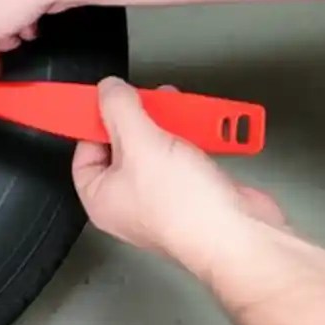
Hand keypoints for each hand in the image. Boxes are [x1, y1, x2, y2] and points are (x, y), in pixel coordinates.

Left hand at [71, 78, 285, 262]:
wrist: (239, 235)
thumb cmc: (183, 206)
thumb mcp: (140, 143)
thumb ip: (119, 109)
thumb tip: (107, 89)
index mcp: (100, 198)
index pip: (84, 153)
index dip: (95, 124)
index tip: (108, 99)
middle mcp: (128, 202)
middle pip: (125, 148)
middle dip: (140, 119)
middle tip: (150, 98)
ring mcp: (164, 199)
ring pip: (159, 150)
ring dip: (172, 125)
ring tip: (183, 107)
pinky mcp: (196, 194)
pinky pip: (187, 158)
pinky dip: (196, 140)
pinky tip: (207, 127)